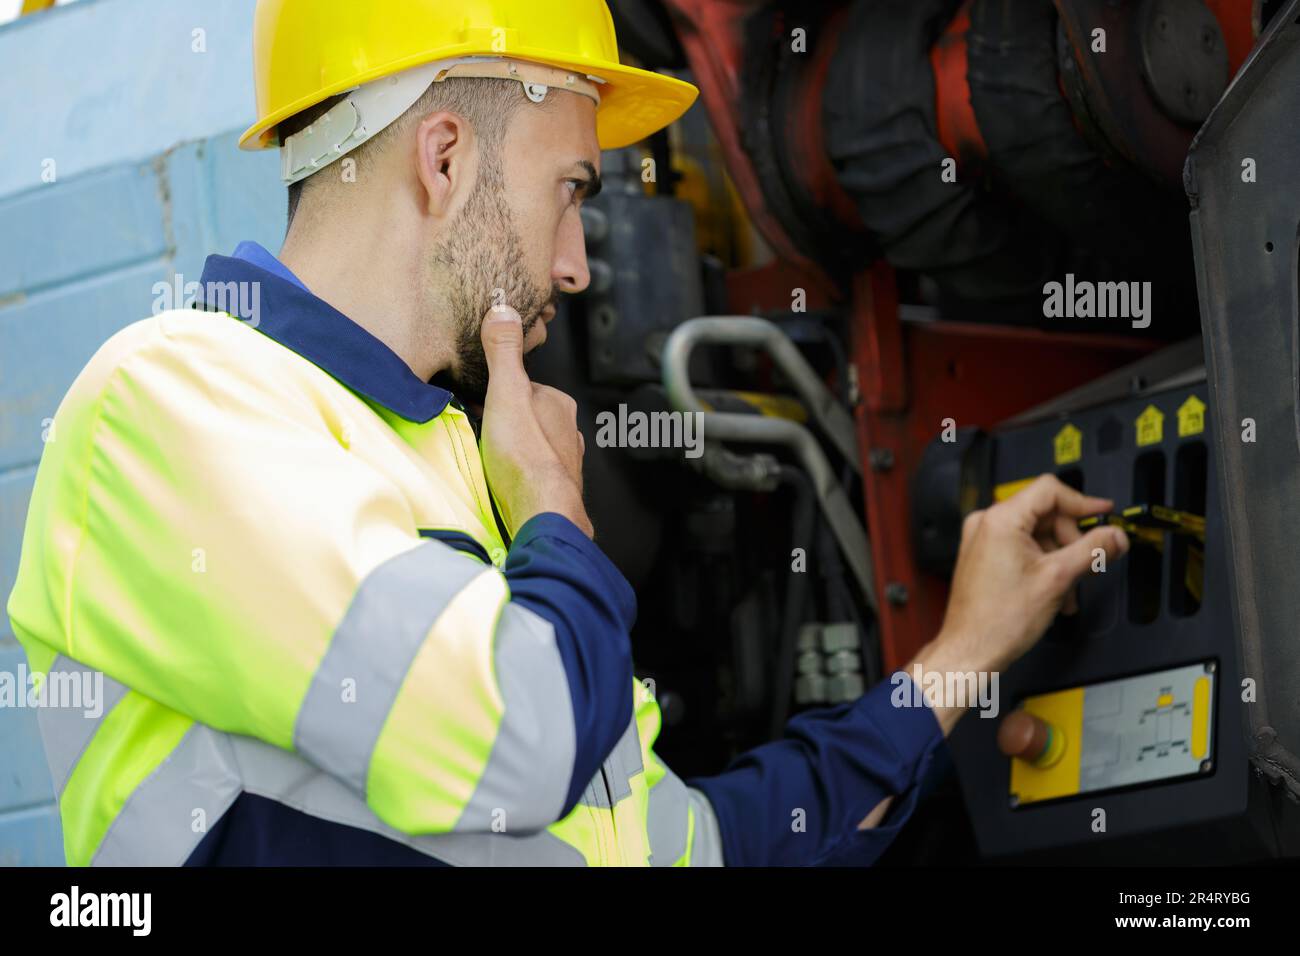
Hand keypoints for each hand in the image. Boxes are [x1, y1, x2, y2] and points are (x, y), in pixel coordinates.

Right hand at [478, 306, 592, 537]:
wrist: (541, 511)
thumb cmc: (524, 454)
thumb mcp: (506, 391)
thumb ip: (503, 352)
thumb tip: (502, 309)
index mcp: (557, 402)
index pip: (522, 387)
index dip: (496, 394)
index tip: (476, 404)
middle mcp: (567, 430)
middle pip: (528, 416)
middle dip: (505, 422)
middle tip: (481, 433)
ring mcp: (565, 460)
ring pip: (532, 444)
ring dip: (512, 448)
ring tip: (491, 458)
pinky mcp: (557, 487)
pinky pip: (534, 472)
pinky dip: (520, 473)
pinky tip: (506, 480)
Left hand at [911, 474, 1128, 732]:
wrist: (970, 651)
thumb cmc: (999, 620)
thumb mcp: (1058, 578)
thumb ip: (1092, 551)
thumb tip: (1115, 536)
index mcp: (1000, 520)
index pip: (1050, 491)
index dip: (1082, 501)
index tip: (1104, 513)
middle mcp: (986, 524)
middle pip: (1046, 515)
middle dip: (1071, 541)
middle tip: (1088, 565)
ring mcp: (982, 541)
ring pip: (1036, 536)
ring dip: (1060, 560)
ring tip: (1070, 591)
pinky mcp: (983, 557)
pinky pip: (1022, 549)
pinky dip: (1043, 566)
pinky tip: (1055, 593)